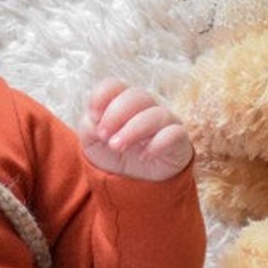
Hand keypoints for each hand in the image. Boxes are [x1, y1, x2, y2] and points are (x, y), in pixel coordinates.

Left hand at [79, 79, 193, 181]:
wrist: (134, 181)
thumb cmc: (113, 154)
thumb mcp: (93, 142)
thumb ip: (89, 126)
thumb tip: (95, 119)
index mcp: (121, 101)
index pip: (114, 85)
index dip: (102, 96)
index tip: (93, 116)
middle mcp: (146, 106)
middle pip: (136, 96)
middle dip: (116, 115)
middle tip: (103, 136)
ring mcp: (164, 121)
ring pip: (155, 114)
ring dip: (133, 130)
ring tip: (116, 147)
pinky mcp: (178, 139)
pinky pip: (174, 134)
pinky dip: (158, 144)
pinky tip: (144, 156)